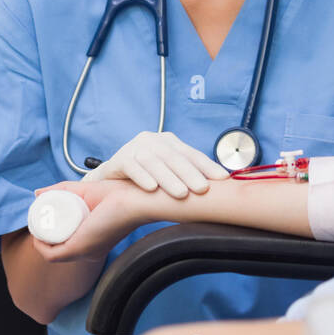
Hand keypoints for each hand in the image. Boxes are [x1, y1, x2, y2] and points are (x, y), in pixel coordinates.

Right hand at [28, 179, 142, 263]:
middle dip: (42, 233)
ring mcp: (83, 252)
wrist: (137, 199)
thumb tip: (38, 193)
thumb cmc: (120, 194)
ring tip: (36, 220)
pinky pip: (53, 254)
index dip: (49, 231)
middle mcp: (87, 252)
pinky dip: (42, 246)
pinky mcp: (80, 247)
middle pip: (56, 246)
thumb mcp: (86, 192)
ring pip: (52, 251)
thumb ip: (65, 190)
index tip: (41, 216)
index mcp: (91, 243)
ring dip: (40, 239)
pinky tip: (37, 234)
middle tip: (37, 216)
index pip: (64, 242)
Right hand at [80, 130, 228, 197]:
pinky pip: (131, 167)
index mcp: (168, 141)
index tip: (223, 179)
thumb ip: (186, 176)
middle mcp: (153, 140)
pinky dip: (142, 177)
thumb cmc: (145, 178)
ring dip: (169, 178)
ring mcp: (135, 147)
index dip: (207, 166)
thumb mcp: (166, 174)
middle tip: (203, 189)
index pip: (191, 153)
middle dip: (191, 173)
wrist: (110, 180)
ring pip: (154, 162)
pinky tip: (152, 188)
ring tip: (182, 194)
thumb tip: (218, 187)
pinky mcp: (119, 159)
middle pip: (174, 157)